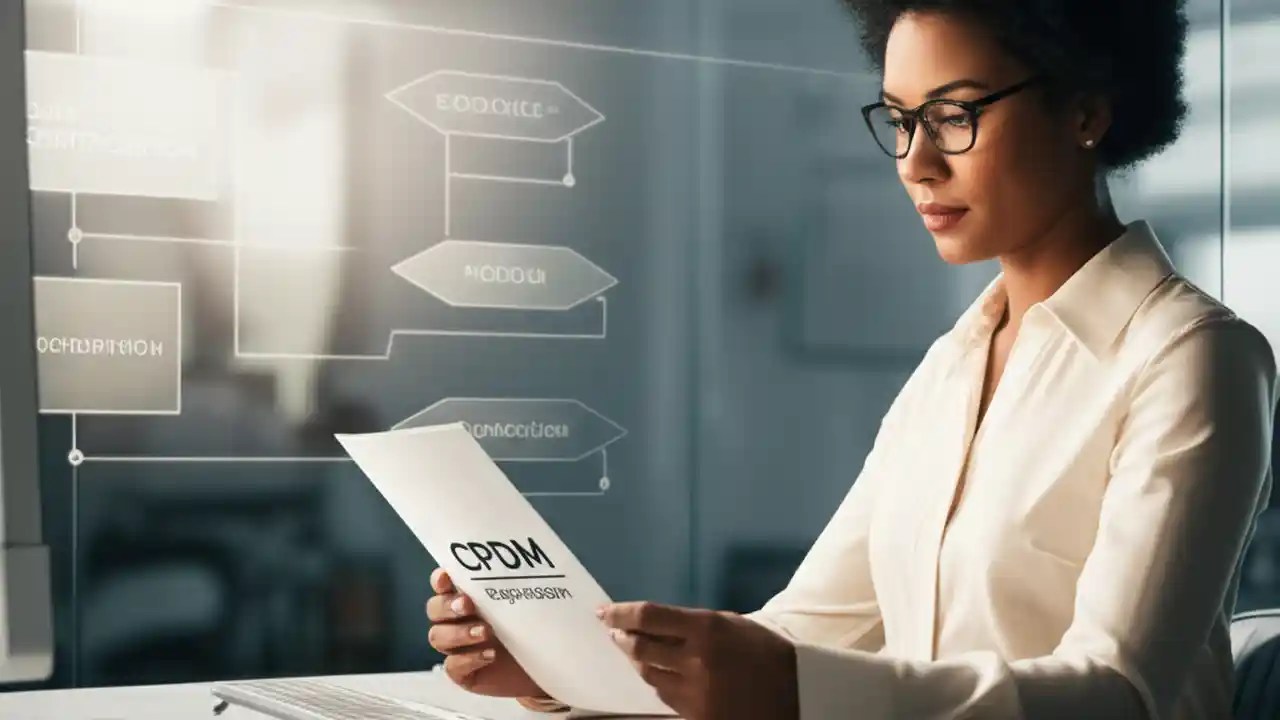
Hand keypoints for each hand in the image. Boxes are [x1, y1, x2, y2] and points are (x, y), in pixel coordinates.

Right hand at [425, 568, 545, 698]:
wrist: (544, 662)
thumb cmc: (530, 627)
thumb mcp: (524, 604)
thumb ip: (510, 589)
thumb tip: (515, 568)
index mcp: (466, 598)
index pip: (443, 585)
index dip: (439, 580)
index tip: (445, 577)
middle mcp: (456, 620)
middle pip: (434, 609)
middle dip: (447, 606)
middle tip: (467, 605)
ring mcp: (457, 648)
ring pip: (438, 636)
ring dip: (459, 633)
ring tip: (485, 632)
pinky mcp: (462, 673)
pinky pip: (452, 666)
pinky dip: (469, 659)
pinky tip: (490, 655)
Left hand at [599, 602, 797, 719]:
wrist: (796, 694)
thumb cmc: (764, 651)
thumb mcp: (730, 624)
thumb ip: (692, 624)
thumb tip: (654, 624)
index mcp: (706, 629)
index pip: (648, 617)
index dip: (620, 614)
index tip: (604, 612)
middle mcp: (695, 660)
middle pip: (640, 648)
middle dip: (621, 638)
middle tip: (613, 632)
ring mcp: (694, 692)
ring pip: (648, 675)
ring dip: (637, 661)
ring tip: (633, 650)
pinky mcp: (696, 716)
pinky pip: (664, 696)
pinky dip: (657, 682)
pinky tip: (657, 673)